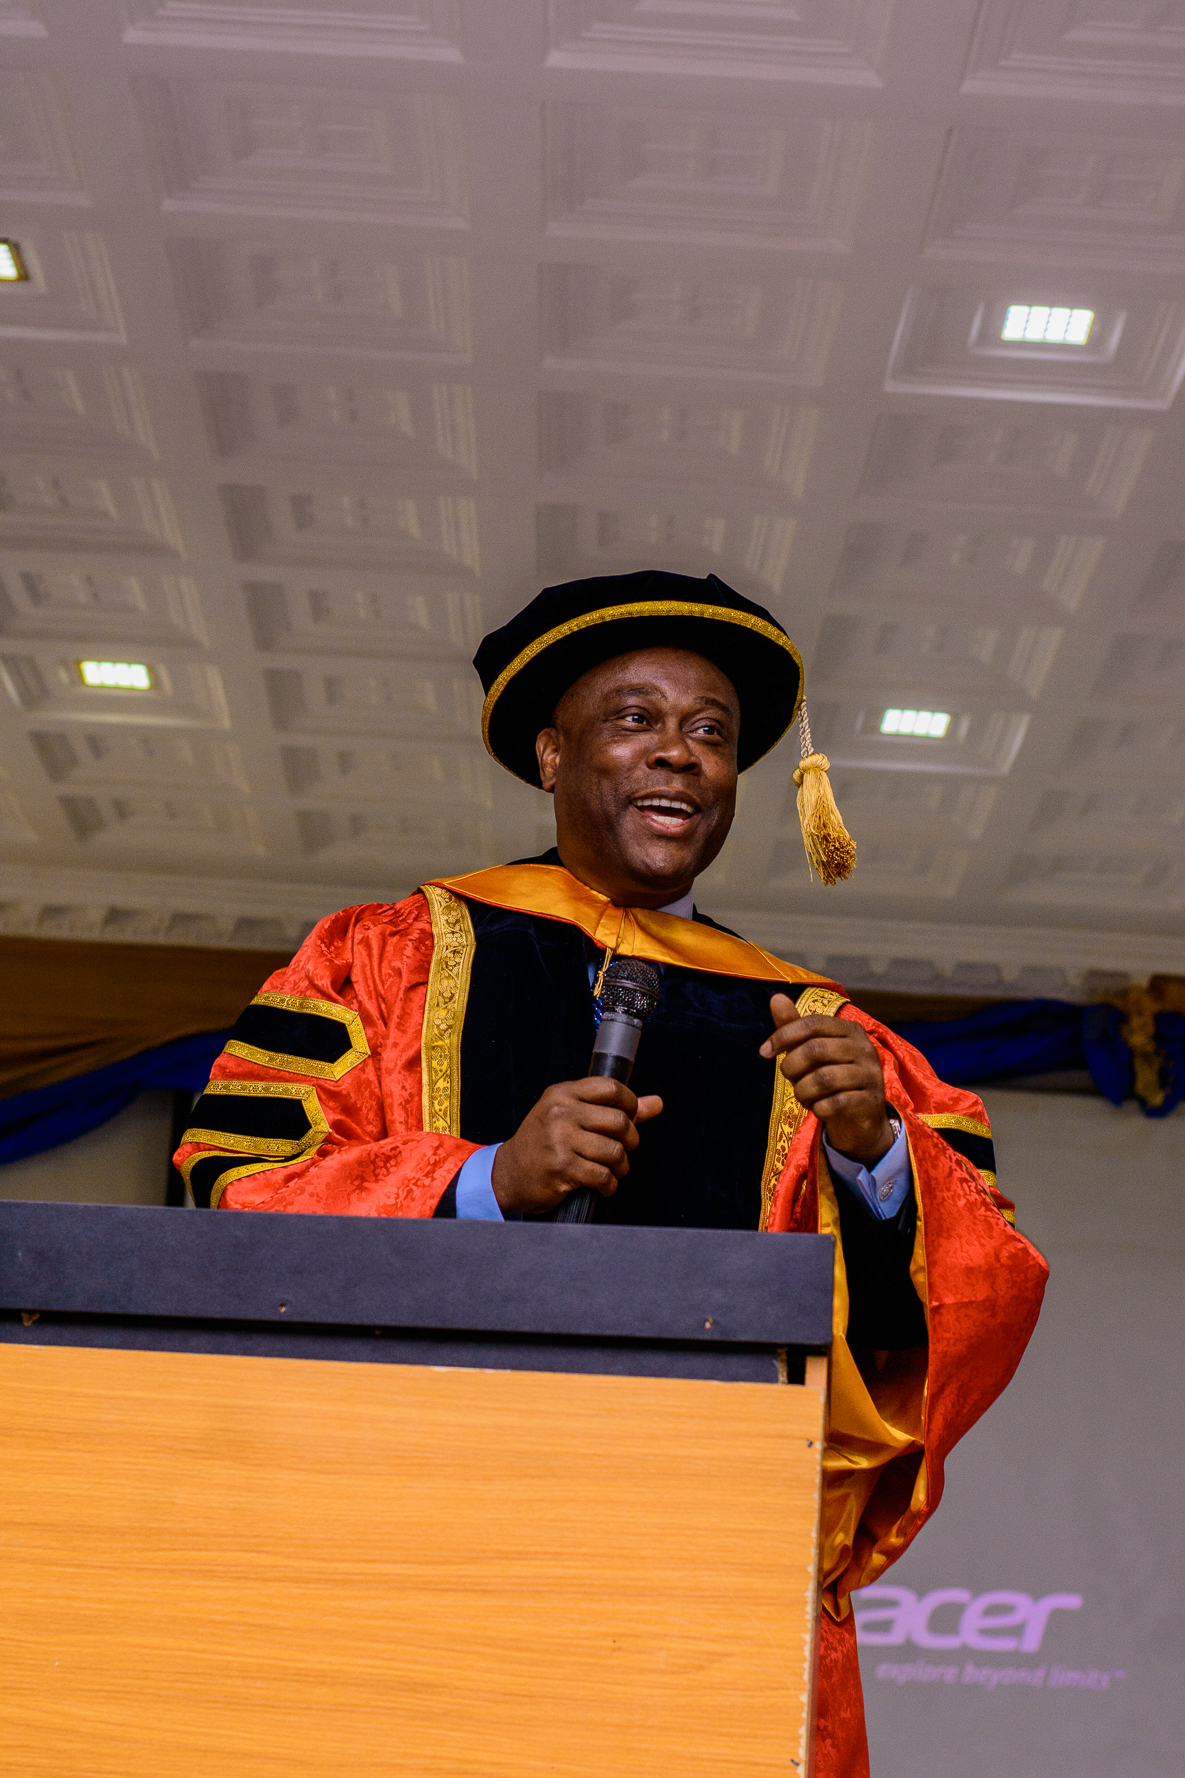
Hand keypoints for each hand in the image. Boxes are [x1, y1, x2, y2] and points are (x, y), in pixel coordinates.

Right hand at [491, 1078, 662, 1215]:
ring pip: (615, 1151)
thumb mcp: (571, 1116)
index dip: (630, 1103)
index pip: (610, 1088)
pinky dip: (609, 1185)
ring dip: (620, 1166)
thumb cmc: (542, 1143)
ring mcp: (561, 1140)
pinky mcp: (562, 1168)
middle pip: (619, 1121)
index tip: (630, 1117)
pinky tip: (602, 1184)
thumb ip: (613, 1108)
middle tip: (622, 1149)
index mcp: (563, 1094)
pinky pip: (604, 1176)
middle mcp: (561, 1113)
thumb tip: (655, 1103)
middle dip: (629, 1140)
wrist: (508, 1174)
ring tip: (612, 1169)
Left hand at [760, 994, 893, 1166]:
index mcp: (850, 1030)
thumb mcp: (811, 1052)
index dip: (784, 1036)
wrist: (860, 1119)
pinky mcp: (871, 1101)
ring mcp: (870, 1074)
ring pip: (823, 1079)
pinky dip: (819, 1108)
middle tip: (789, 1078)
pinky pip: (835, 1103)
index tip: (764, 1052)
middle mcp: (864, 1048)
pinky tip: (819, 1108)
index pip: (813, 1023)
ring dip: (803, 1091)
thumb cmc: (832, 1079)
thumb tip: (776, 998)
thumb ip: (794, 1027)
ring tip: (803, 1095)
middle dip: (792, 1067)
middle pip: (815, 1050)